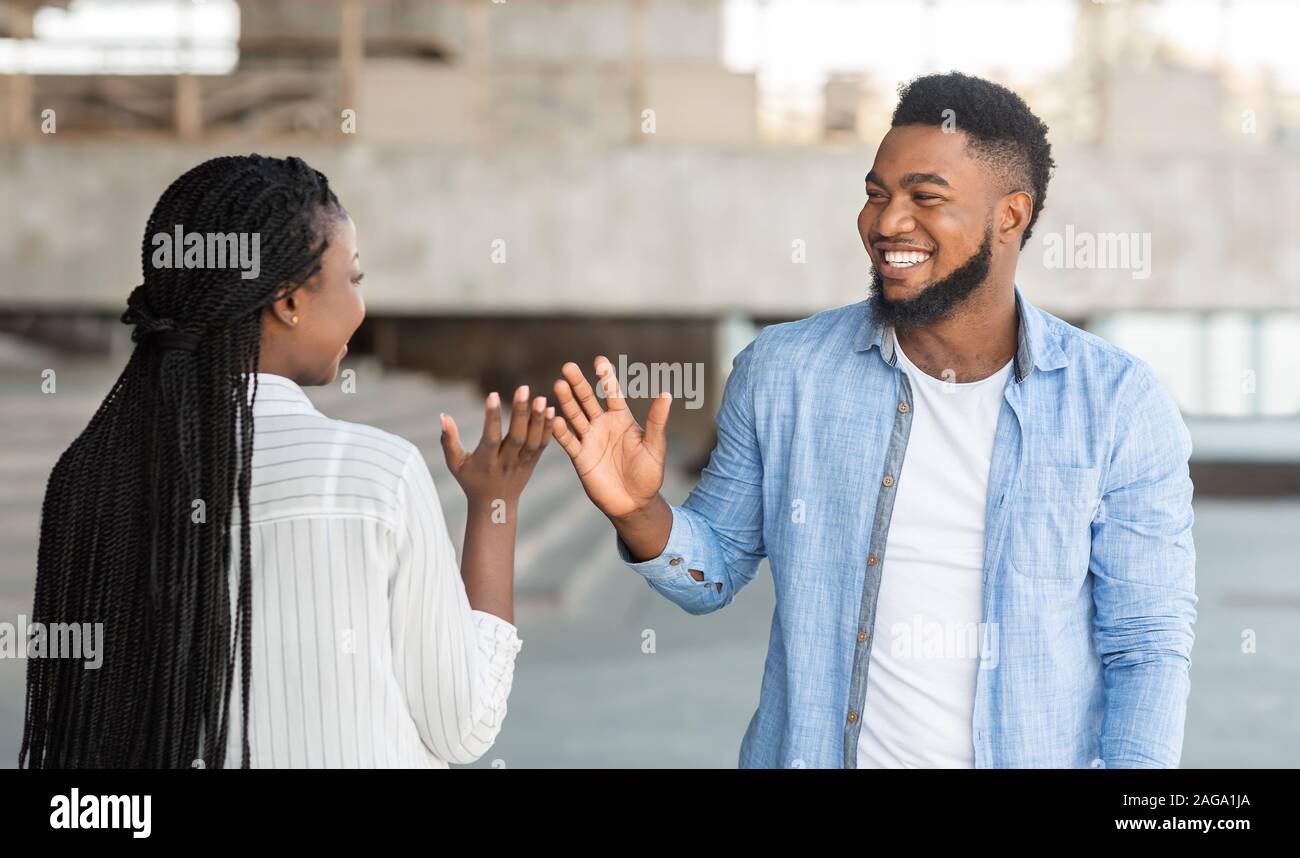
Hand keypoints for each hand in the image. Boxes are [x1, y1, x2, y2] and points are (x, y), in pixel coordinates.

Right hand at [440, 386, 552, 506]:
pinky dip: (549, 429)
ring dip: (539, 420)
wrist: (496, 506)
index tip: (493, 394)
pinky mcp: (533, 463)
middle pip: (516, 437)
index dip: (491, 417)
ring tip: (541, 398)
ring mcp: (522, 463)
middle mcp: (506, 462)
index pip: (490, 437)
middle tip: (523, 388)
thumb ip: (448, 440)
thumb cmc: (471, 480)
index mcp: (486, 462)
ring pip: (533, 441)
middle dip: (520, 413)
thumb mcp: (455, 464)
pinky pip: (543, 445)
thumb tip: (443, 415)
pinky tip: (552, 410)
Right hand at [550, 356, 672, 519]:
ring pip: (575, 416)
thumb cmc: (648, 474)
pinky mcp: (580, 457)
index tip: (599, 360)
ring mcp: (589, 440)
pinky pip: (568, 442)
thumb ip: (657, 421)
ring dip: (567, 402)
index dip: (606, 377)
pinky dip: (561, 431)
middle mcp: (603, 425)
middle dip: (579, 384)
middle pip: (588, 400)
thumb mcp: (655, 447)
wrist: (634, 503)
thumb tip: (666, 394)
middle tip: (568, 367)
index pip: (612, 393)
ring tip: (558, 385)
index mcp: (621, 419)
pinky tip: (554, 418)